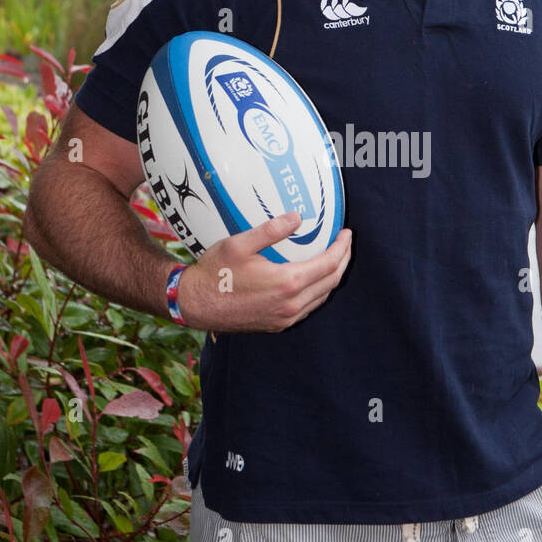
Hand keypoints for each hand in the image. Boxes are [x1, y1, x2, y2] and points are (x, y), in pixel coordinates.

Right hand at [175, 212, 351, 332]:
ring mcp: (285, 318)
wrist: (195, 304)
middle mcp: (291, 304)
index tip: (347, 234)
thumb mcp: (239, 244)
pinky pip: (308, 307)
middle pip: (331, 282)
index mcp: (287, 283)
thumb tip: (296, 217)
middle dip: (343, 260)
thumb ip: (270, 230)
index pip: (329, 265)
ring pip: (321, 297)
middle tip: (345, 243)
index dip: (342, 248)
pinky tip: (312, 279)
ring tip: (333, 258)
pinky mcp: (277, 324)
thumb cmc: (214, 273)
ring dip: (332, 277)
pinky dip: (318, 291)